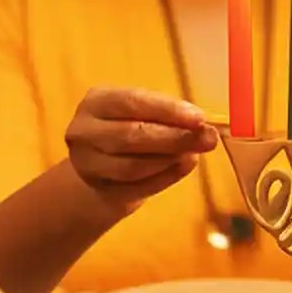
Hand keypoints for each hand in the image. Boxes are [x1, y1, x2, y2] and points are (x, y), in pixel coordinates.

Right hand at [66, 88, 217, 211]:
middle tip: (208, 139)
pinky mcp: (98, 190)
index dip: (167, 110)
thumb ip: (170, 116)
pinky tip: (183, 167)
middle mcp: (83, 131)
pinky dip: (165, 178)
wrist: (103, 165)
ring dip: (170, 160)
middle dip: (174, 138)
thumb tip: (204, 128)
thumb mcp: (145, 112)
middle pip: (130, 136)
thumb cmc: (130, 126)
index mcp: (96, 101)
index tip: (199, 118)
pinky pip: (136, 188)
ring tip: (194, 152)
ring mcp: (86, 164)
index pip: (131, 102)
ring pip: (133, 166)